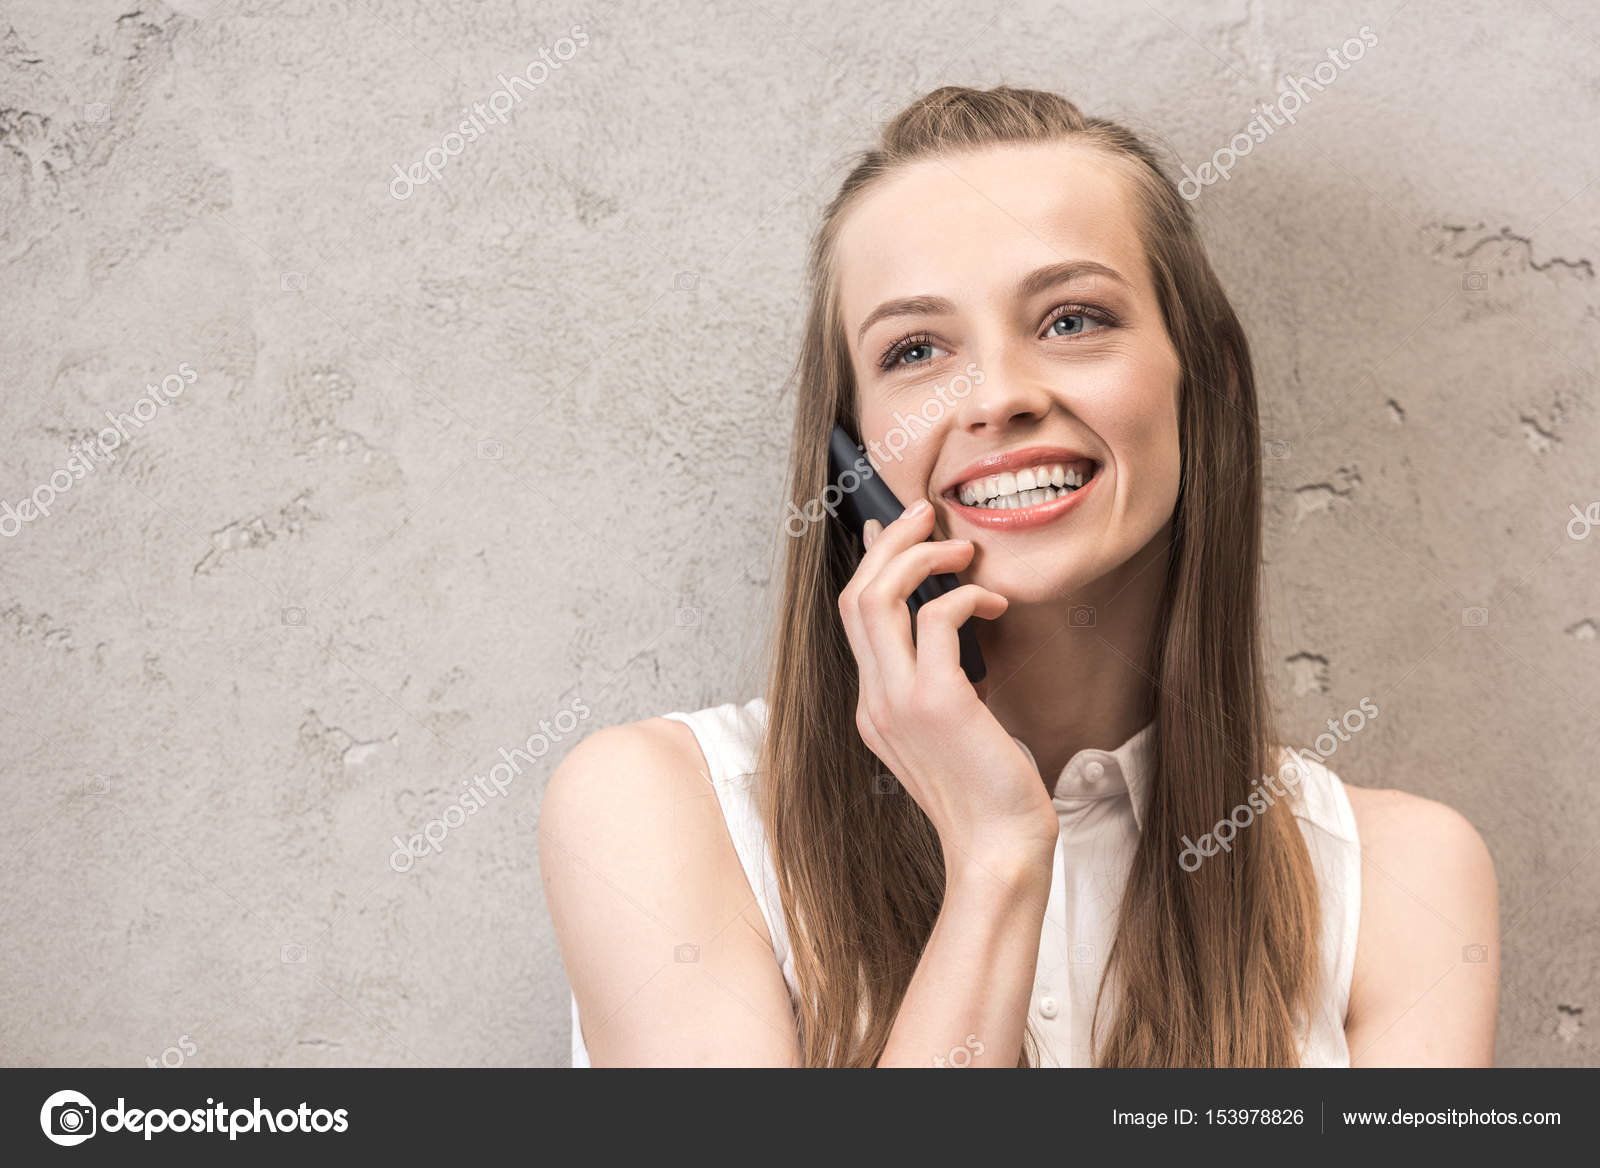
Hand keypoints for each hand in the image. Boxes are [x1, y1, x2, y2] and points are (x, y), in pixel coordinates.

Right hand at [837, 500, 1058, 881]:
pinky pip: (938, 619)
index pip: (853, 617)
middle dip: (890, 542)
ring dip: (919, 556)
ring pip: (877, 597)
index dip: (872, 564)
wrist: (998, 849)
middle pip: (855, 595)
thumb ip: (939, 685)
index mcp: (872, 707)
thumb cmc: (988, 795)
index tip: (896, 530)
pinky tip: (996, 604)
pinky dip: (967, 596)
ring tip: (960, 547)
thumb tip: (953, 629)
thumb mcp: (951, 733)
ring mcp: (897, 701)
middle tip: (926, 515)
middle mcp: (873, 700)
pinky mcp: (936, 702)